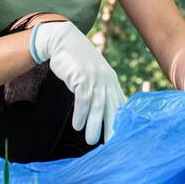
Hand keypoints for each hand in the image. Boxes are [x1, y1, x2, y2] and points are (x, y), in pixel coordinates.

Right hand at [30, 21, 125, 144]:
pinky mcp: (81, 77)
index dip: (121, 121)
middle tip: (112, 145)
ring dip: (94, 125)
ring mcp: (94, 77)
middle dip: (112, 127)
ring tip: (91, 141)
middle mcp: (106, 79)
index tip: (121, 137)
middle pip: (112, 108)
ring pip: (97, 106)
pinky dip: (80, 114)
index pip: (120, 103)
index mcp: (111, 80)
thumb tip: (106, 109)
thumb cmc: (77, 60)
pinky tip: (77, 126)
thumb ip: (101, 87)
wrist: (63, 39)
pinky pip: (82, 99)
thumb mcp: (94, 72)